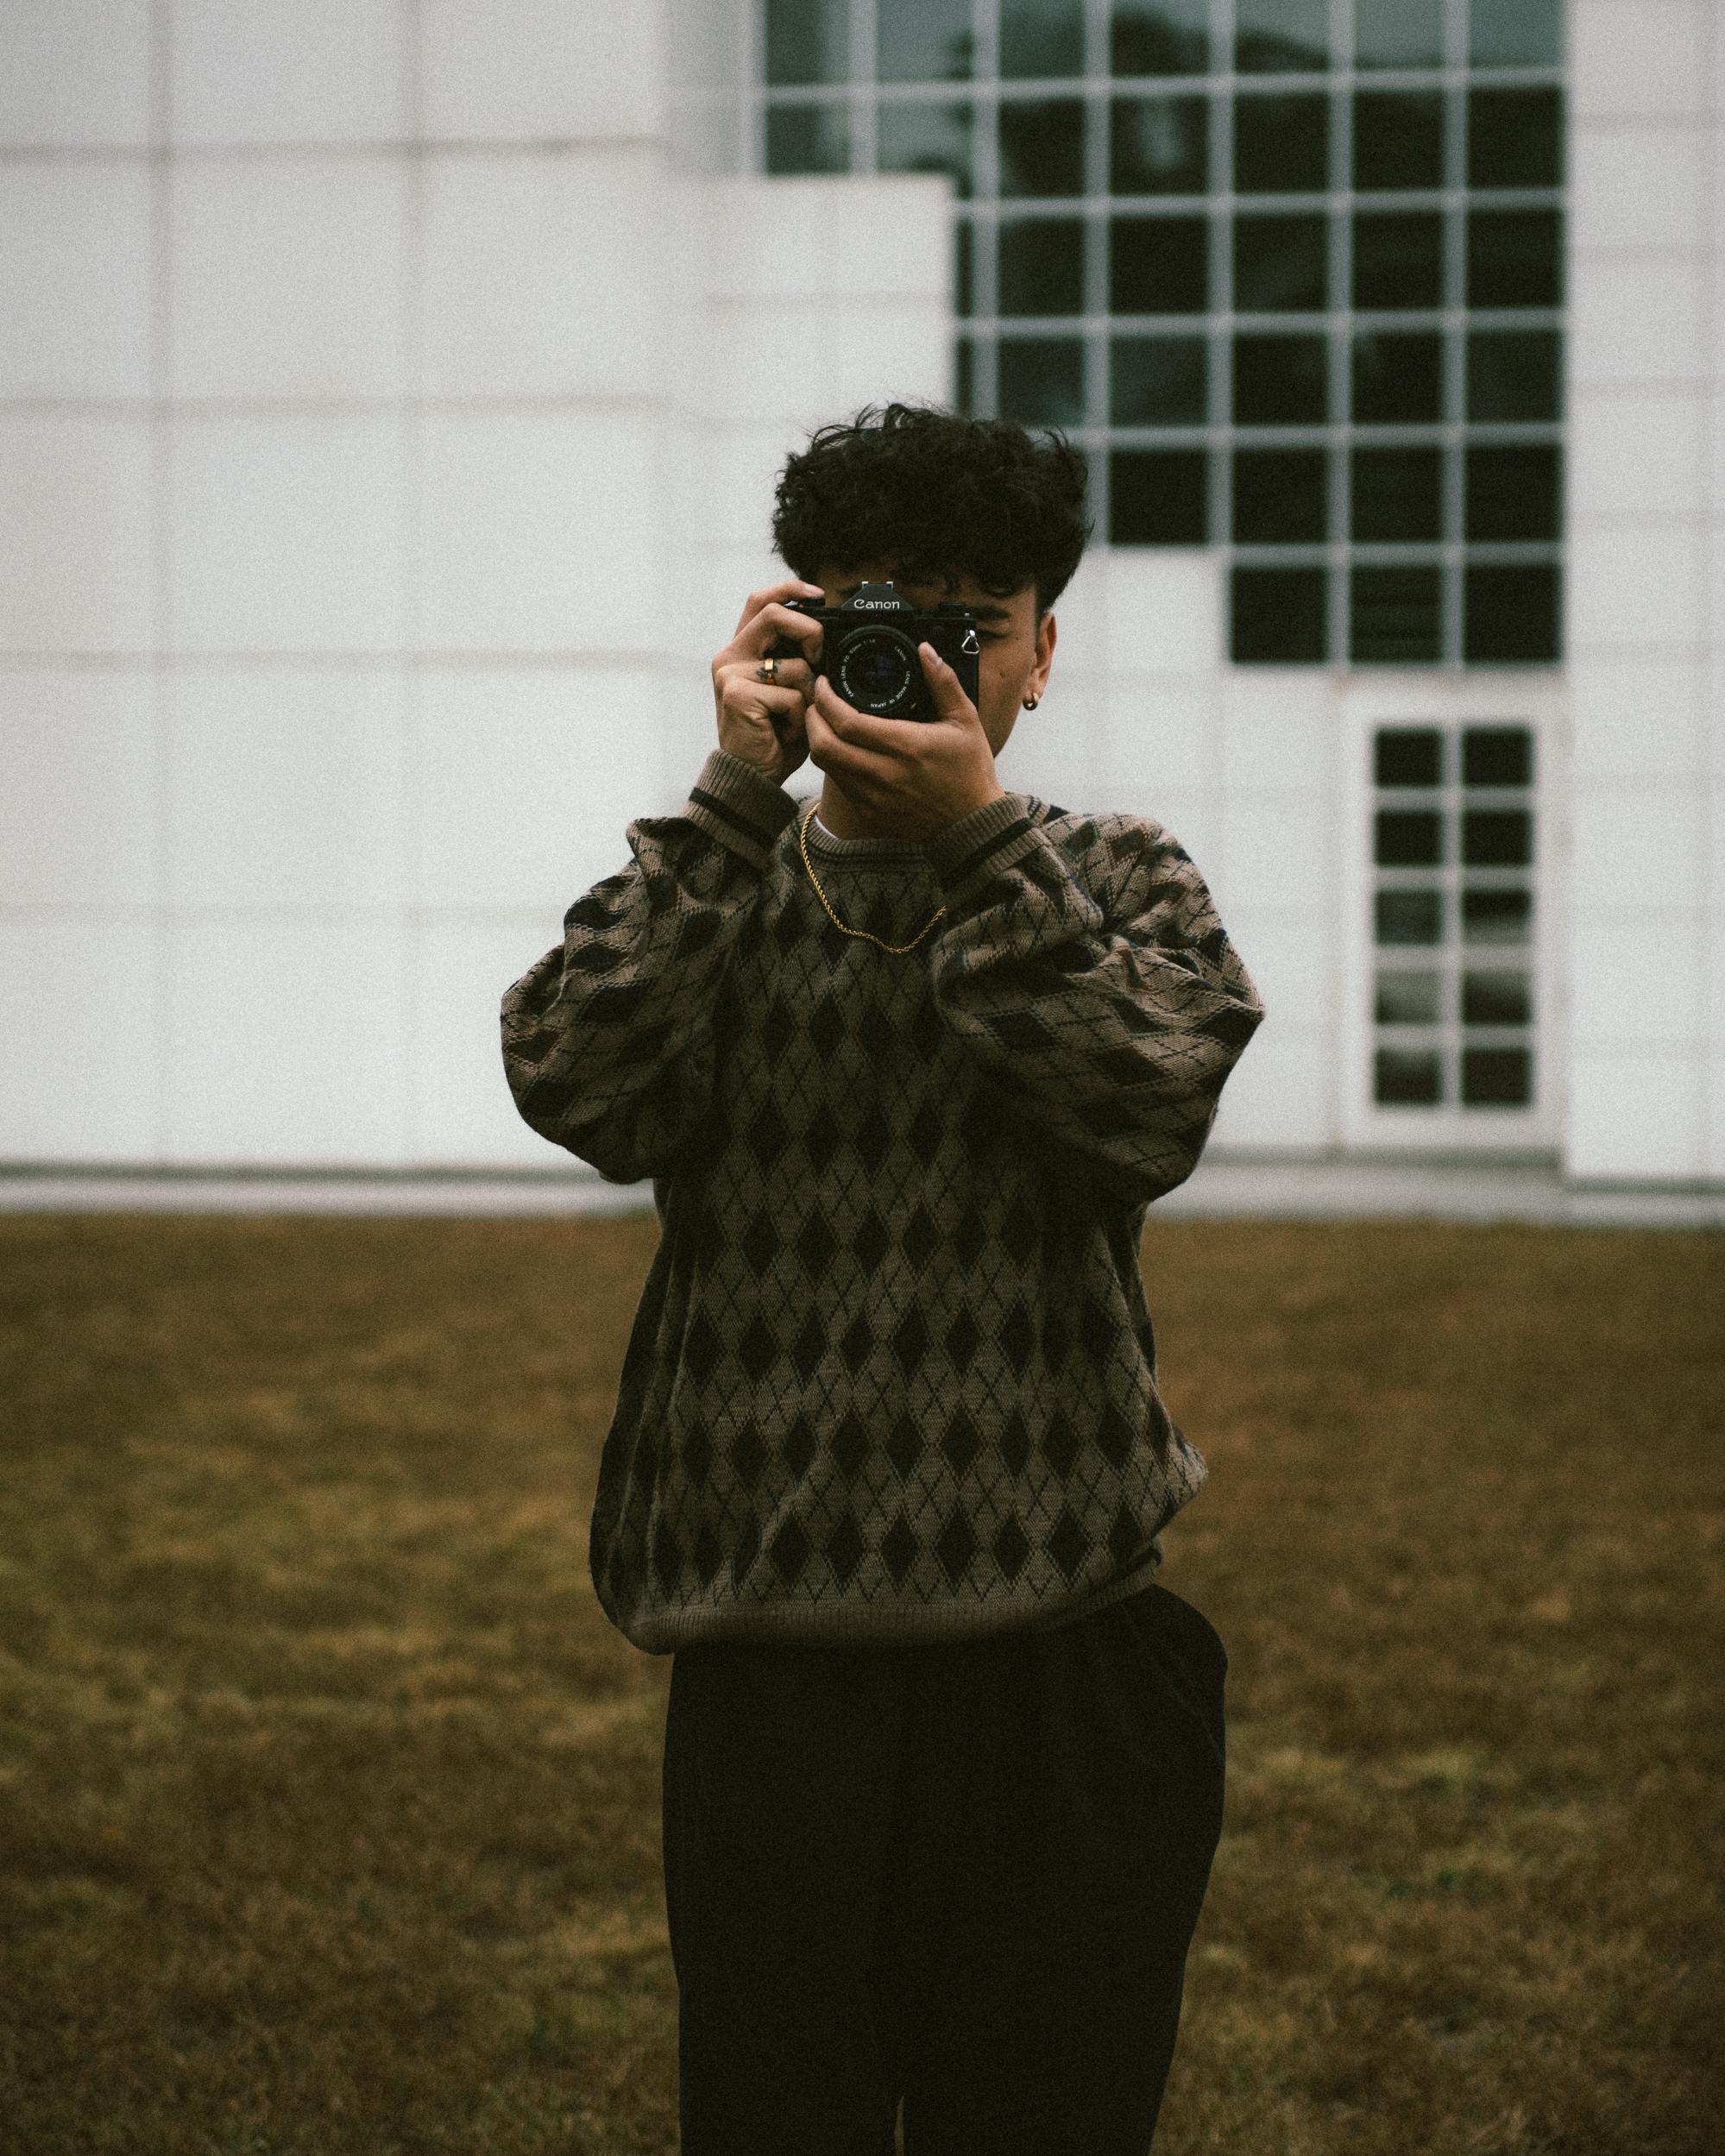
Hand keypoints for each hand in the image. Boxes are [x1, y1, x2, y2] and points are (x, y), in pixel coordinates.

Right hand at [711, 578, 825, 784]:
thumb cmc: (773, 736)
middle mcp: (730, 657)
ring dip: (807, 694)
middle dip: (810, 631)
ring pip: (792, 663)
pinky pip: (790, 695)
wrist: (751, 777)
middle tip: (819, 657)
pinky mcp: (738, 695)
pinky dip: (798, 717)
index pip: (760, 601)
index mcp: (742, 650)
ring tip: (795, 717)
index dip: (790, 588)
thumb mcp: (788, 690)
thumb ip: (798, 660)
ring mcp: (730, 675)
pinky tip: (785, 732)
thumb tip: (826, 639)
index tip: (818, 595)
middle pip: (774, 613)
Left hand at [803, 643, 1006, 840]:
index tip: (824, 684)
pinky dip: (831, 760)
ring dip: (816, 738)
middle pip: (823, 744)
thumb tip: (925, 650)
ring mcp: (873, 796)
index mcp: (906, 746)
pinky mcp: (869, 810)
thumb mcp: (965, 720)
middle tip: (816, 700)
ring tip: (823, 720)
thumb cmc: (970, 771)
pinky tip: (840, 746)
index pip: (847, 722)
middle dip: (811, 716)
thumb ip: (944, 682)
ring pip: (824, 764)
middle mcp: (884, 773)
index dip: (826, 699)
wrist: (970, 824)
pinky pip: (837, 781)